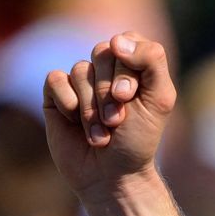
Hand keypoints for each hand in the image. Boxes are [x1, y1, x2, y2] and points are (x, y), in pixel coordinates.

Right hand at [42, 32, 179, 203]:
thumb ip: (152, 61)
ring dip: (92, 108)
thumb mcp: (159, 100)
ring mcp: (80, 81)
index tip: (129, 97)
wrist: (112, 175)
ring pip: (79, 70)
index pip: (126, 42)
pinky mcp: (56, 94)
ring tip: (101, 132)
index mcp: (135, 66)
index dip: (126, 69)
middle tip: (117, 121)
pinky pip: (55, 80)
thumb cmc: (138, 140)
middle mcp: (106, 69)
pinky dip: (68, 104)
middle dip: (109, 92)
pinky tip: (75, 123)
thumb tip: (116, 40)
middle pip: (102, 53)